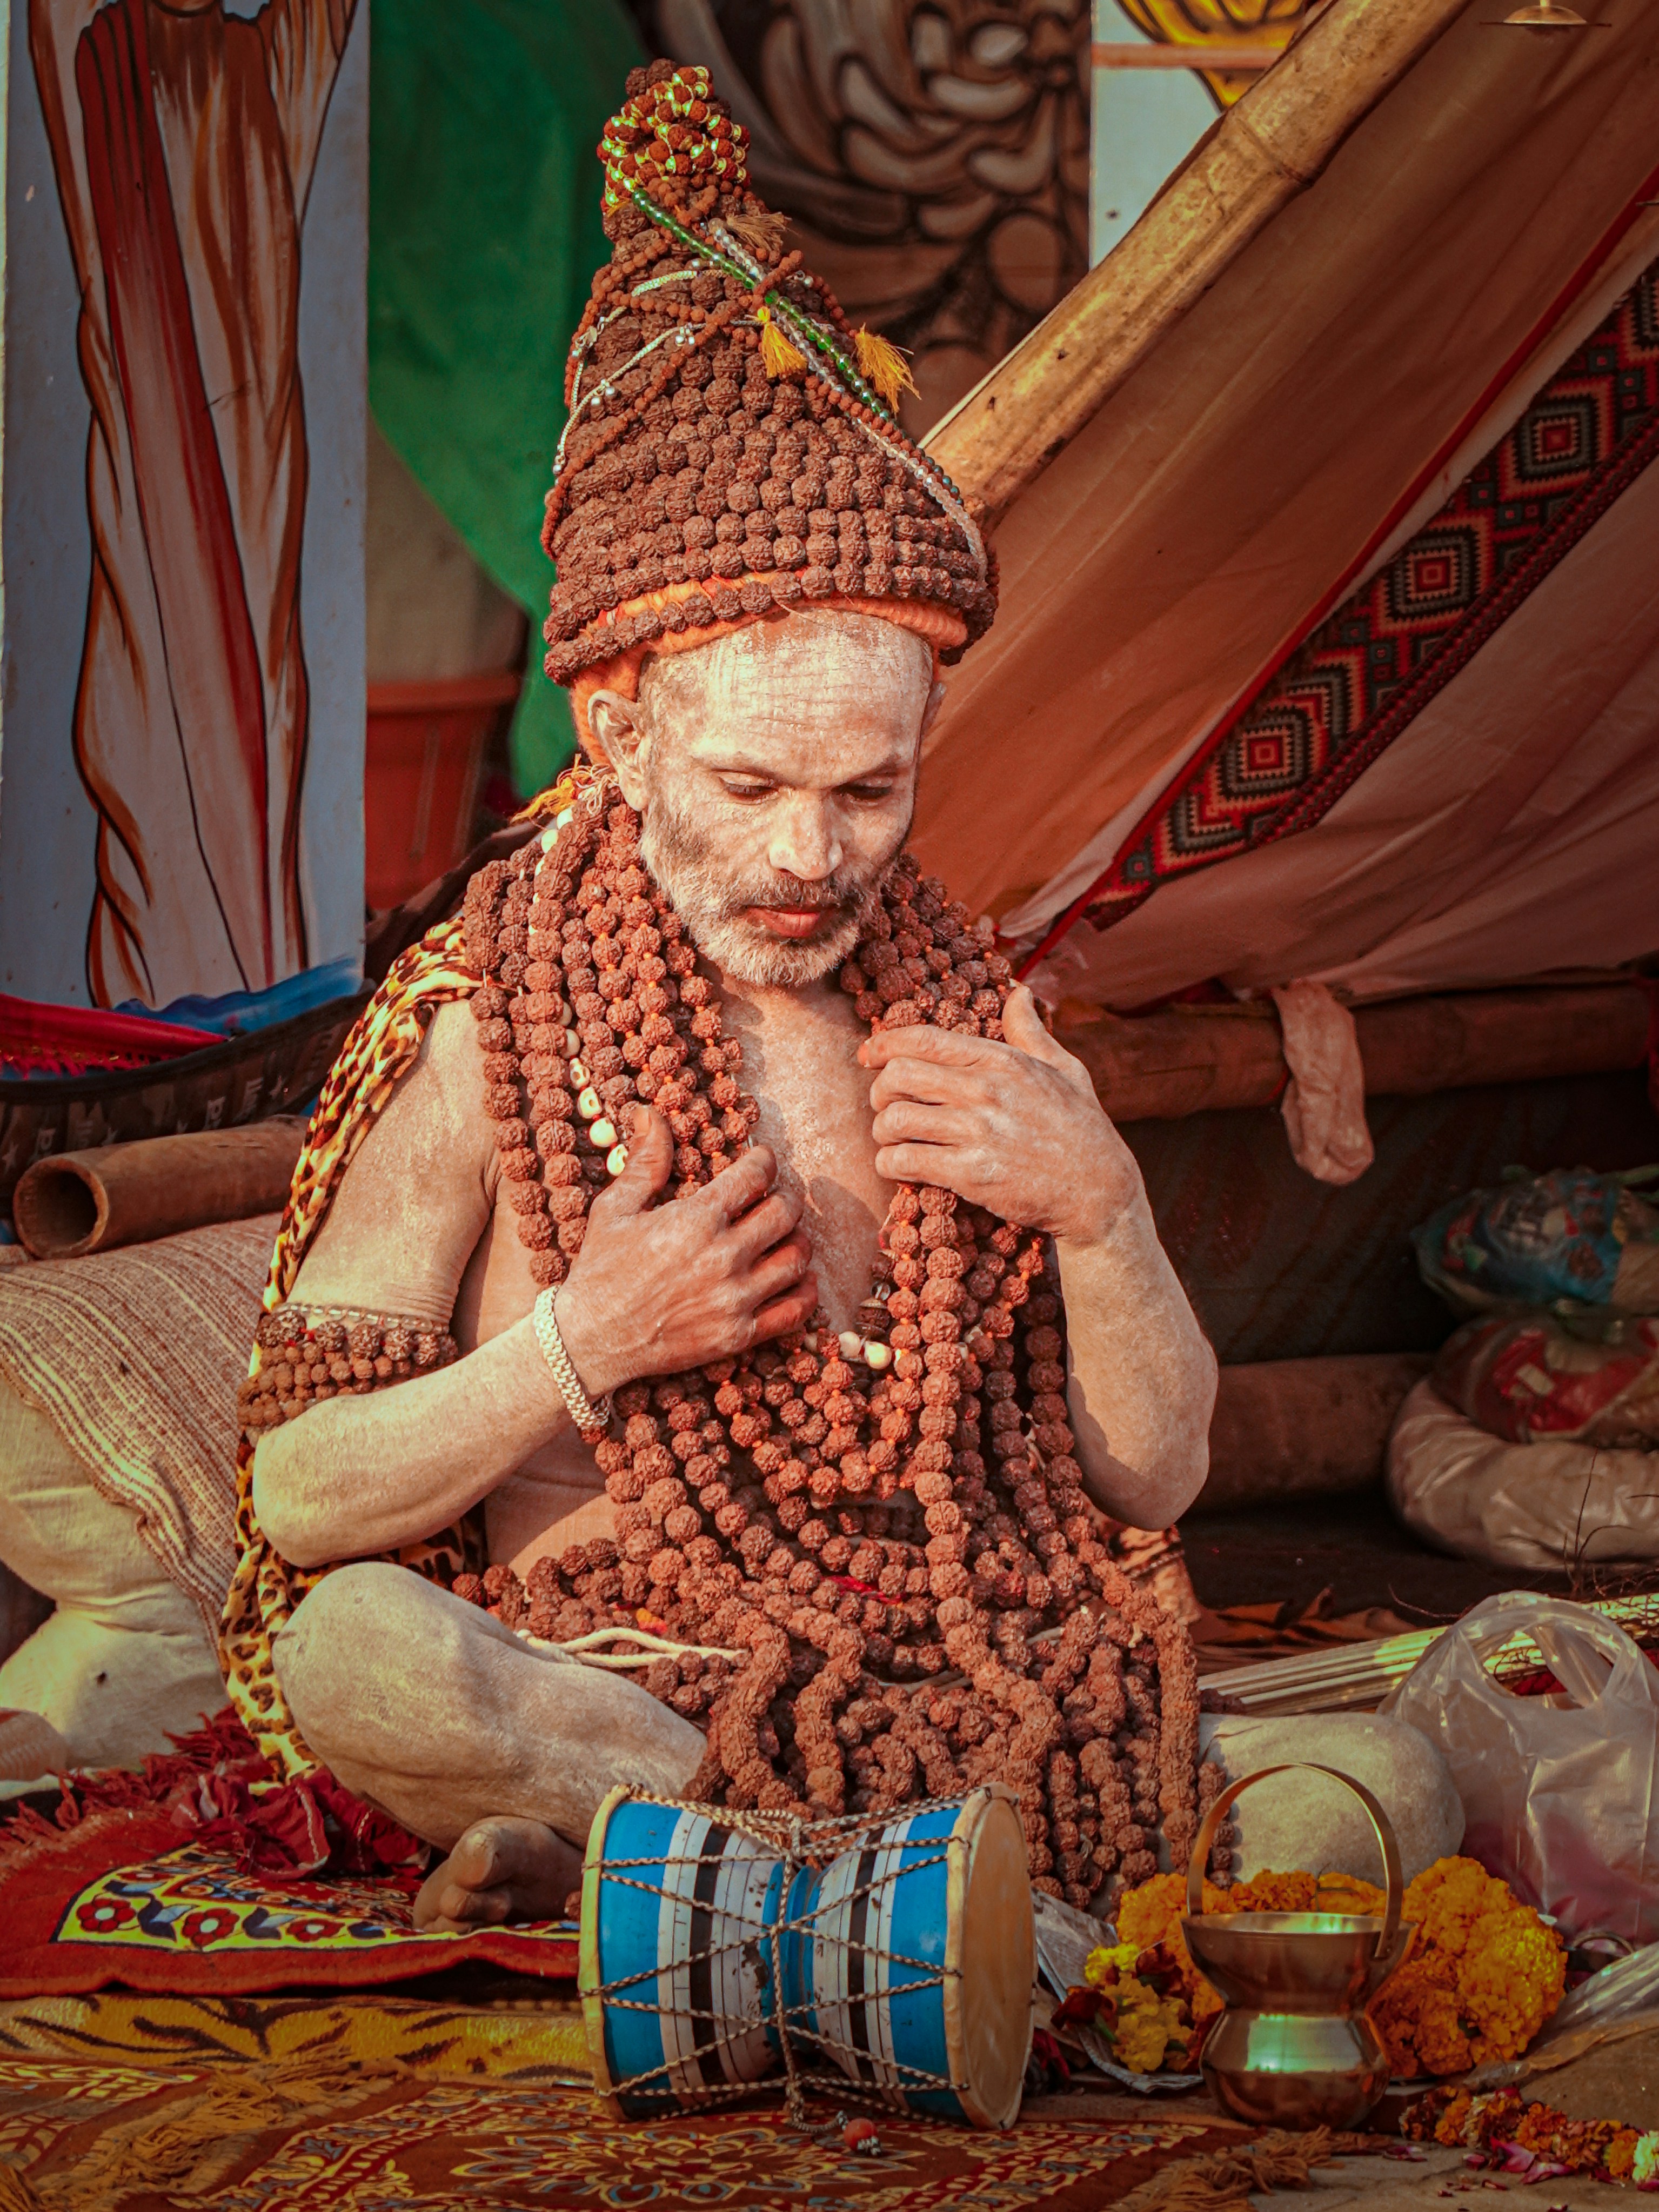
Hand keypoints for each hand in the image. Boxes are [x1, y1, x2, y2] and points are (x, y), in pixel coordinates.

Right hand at [554, 1110, 817, 1395]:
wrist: (591, 1339)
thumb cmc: (600, 1270)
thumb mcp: (616, 1208)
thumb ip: (645, 1161)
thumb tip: (651, 1114)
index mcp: (695, 1219)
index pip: (756, 1175)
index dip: (764, 1161)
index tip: (760, 1162)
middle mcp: (722, 1256)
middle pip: (785, 1213)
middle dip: (786, 1197)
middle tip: (776, 1198)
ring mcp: (735, 1298)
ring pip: (797, 1258)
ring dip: (797, 1240)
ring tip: (785, 1236)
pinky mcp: (739, 1334)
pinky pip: (795, 1311)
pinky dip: (806, 1292)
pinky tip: (798, 1278)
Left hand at [858, 985, 1141, 1246]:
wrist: (1100, 1193)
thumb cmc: (1083, 1129)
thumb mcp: (1065, 1069)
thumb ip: (1031, 1030)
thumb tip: (1018, 990)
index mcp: (1002, 1061)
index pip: (924, 1039)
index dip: (884, 1043)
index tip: (868, 1053)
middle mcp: (986, 1091)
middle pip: (898, 1076)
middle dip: (880, 1092)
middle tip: (886, 1105)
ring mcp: (977, 1133)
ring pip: (894, 1120)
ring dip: (883, 1132)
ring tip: (894, 1140)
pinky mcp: (971, 1174)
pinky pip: (904, 1160)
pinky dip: (891, 1164)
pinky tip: (900, 1166)